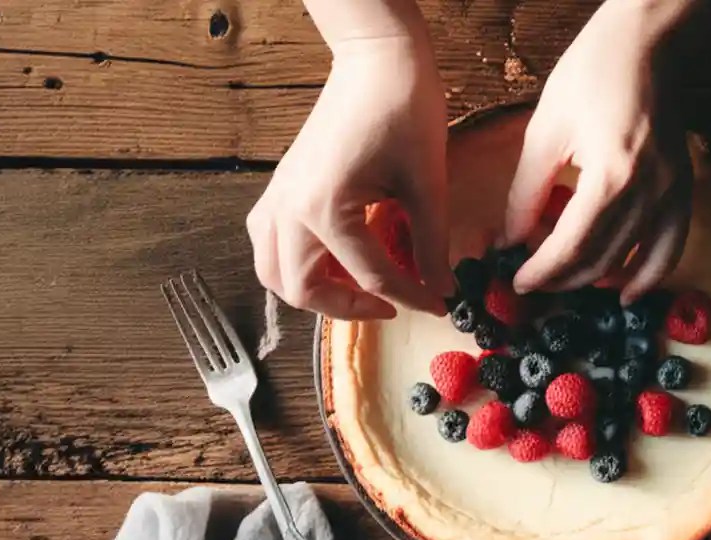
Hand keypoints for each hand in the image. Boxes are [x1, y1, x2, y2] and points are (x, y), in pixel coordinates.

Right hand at [248, 34, 450, 320]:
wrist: (377, 61)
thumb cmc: (404, 110)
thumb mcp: (426, 184)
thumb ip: (430, 245)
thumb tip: (440, 288)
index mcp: (324, 207)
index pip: (369, 275)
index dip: (410, 297)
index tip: (439, 304)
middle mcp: (289, 207)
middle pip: (301, 289)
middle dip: (348, 306)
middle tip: (391, 303)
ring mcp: (278, 195)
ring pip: (274, 270)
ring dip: (313, 289)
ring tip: (360, 286)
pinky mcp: (281, 186)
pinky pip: (270, 242)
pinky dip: (296, 263)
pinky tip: (337, 257)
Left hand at [504, 0, 693, 304]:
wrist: (647, 40)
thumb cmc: (591, 73)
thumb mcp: (545, 131)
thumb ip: (527, 192)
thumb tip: (509, 238)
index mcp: (611, 176)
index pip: (571, 246)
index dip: (541, 271)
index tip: (517, 281)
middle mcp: (650, 191)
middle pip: (602, 258)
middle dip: (564, 278)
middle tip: (534, 282)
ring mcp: (673, 191)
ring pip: (635, 259)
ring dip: (599, 278)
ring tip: (570, 285)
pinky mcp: (683, 186)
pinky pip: (672, 245)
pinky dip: (650, 273)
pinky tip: (627, 289)